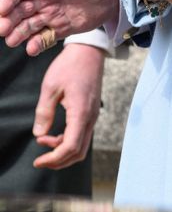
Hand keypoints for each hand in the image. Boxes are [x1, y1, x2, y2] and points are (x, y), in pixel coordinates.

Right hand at [0, 0, 117, 55]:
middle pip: (18, 9)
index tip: (1, 9)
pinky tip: (32, 49)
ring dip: (18, 33)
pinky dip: (36, 44)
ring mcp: (50, 15)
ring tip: (12, 40)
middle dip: (8, 19)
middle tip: (2, 29)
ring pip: (27, 26)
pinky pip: (44, 38)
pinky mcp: (59, 29)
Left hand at [32, 43, 104, 169]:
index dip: (53, 159)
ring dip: (63, 152)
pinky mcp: (91, 111)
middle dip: (58, 161)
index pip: (70, 147)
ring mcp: (93, 115)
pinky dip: (68, 141)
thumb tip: (39, 134)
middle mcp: (91, 117)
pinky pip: (82, 135)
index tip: (38, 161)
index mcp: (81, 112)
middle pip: (78, 152)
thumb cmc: (70, 65)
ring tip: (44, 142)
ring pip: (81, 145)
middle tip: (40, 160)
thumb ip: (44, 112)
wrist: (89, 51)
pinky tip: (54, 134)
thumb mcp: (51, 86)